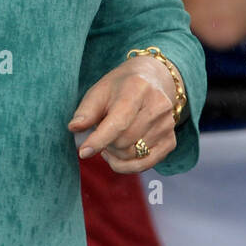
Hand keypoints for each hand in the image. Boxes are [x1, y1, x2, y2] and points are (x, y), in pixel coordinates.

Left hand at [68, 54, 178, 173]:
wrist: (153, 80)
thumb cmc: (120, 87)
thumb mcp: (100, 90)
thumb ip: (86, 110)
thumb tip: (74, 128)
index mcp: (138, 88)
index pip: (118, 122)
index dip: (99, 139)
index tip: (83, 152)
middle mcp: (158, 106)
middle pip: (124, 142)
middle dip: (105, 144)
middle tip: (99, 135)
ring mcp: (167, 125)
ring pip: (133, 155)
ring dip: (115, 154)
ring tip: (109, 141)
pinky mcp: (171, 140)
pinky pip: (145, 164)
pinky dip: (127, 165)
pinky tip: (119, 154)